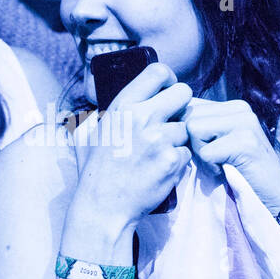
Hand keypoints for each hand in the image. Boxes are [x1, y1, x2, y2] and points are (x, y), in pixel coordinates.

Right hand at [74, 62, 191, 229]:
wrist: (103, 206)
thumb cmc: (96, 170)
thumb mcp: (92, 132)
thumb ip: (109, 112)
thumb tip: (115, 95)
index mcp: (122, 106)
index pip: (158, 72)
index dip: (169, 80)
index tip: (168, 90)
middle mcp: (142, 118)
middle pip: (184, 94)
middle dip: (182, 106)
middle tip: (172, 120)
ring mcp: (159, 140)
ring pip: (186, 127)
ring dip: (178, 139)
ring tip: (158, 153)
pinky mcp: (172, 161)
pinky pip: (187, 152)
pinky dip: (178, 161)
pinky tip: (160, 169)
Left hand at [183, 98, 279, 211]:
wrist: (274, 196)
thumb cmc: (239, 172)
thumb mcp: (218, 143)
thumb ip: (201, 127)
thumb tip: (169, 118)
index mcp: (232, 106)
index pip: (190, 105)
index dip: (187, 131)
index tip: (207, 150)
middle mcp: (240, 108)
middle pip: (188, 116)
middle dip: (192, 142)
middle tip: (214, 159)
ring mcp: (245, 122)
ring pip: (193, 128)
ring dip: (201, 154)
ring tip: (220, 163)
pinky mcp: (246, 141)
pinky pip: (205, 151)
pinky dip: (211, 167)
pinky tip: (226, 171)